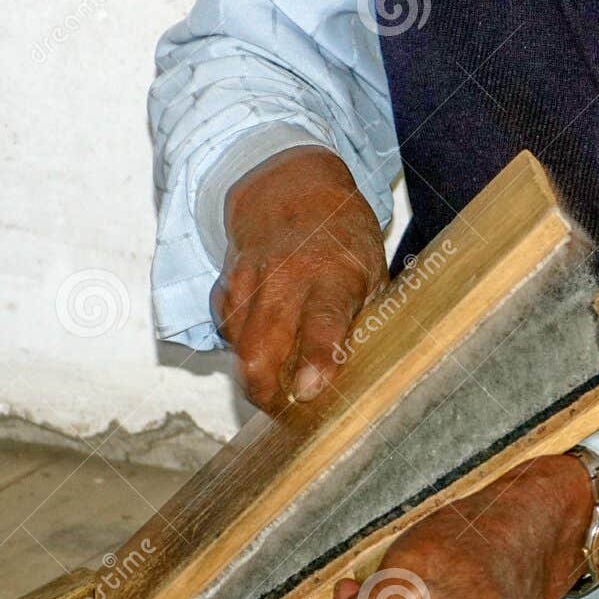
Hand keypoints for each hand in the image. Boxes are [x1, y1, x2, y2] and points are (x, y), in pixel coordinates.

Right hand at [214, 144, 386, 411]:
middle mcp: (288, 277)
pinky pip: (225, 323)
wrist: (292, 184)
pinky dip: (238, 344)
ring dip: (251, 375)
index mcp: (334, 277)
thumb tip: (373, 371)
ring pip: (237, 341)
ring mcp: (253, 277)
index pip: (322, 325)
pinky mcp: (228, 278)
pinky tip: (258, 346)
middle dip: (266, 392)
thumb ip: (367, 318)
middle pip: (262, 345)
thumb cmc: (343, 237)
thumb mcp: (373, 271)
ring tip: (272, 390)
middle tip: (284, 413)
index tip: (308, 393)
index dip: (315, 362)